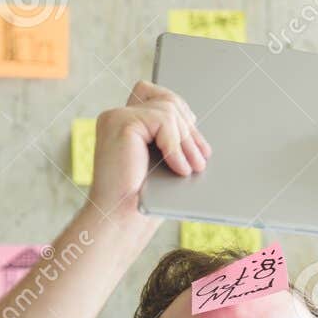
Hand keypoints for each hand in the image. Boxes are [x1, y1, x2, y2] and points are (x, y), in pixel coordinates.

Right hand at [89, 81, 211, 225]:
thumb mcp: (160, 161)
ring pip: (169, 110)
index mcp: (122, 123)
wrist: (119, 219)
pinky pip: (162, 120)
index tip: (198, 145)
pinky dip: (176, 145)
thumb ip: (169, 138)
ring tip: (195, 166)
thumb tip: (194, 122)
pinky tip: (180, 167)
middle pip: (167, 100)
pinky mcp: (122, 123)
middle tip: (202, 158)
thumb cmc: (140, 200)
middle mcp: (116, 116)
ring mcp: (116, 117)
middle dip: (190, 130)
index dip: (182, 116)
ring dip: (187, 140)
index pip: (158, 97)